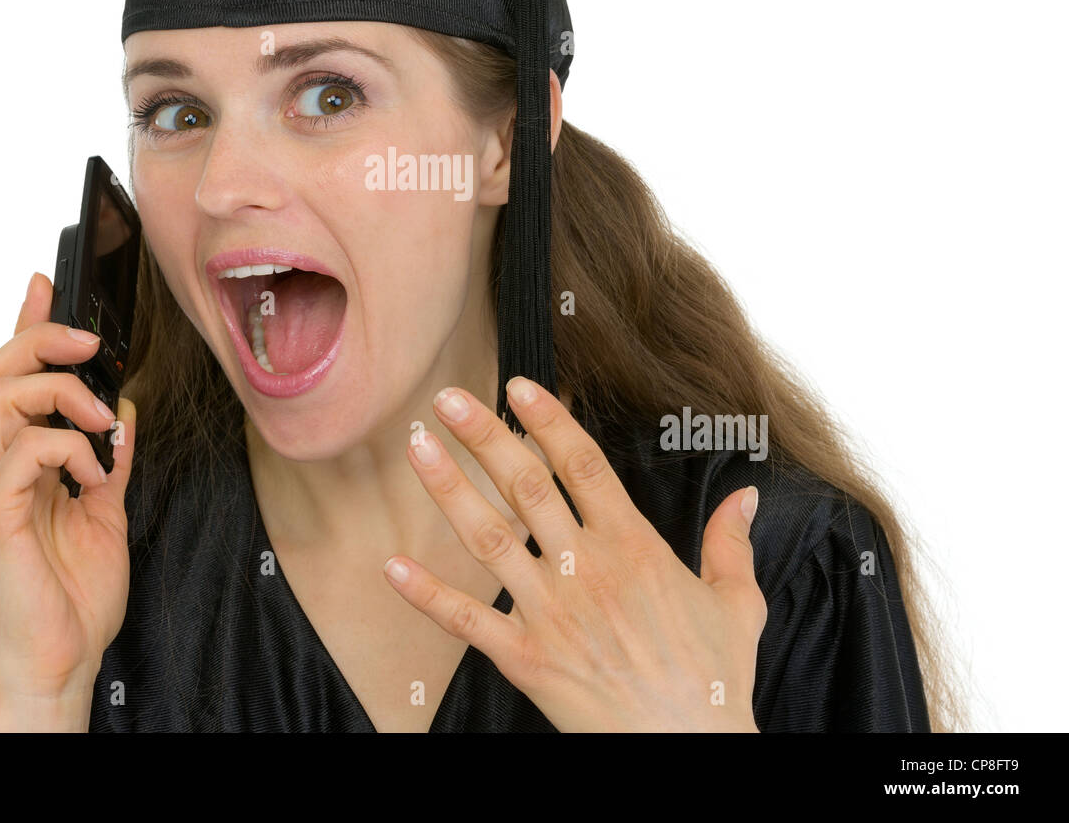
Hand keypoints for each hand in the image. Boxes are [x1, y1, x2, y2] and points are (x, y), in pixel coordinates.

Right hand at [0, 272, 135, 710]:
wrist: (63, 657)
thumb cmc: (75, 591)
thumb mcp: (107, 507)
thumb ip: (111, 457)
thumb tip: (125, 408)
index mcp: (20, 459)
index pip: (11, 375)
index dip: (24, 322)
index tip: (45, 280)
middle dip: (40, 336)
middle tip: (90, 342)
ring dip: (60, 389)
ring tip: (97, 419)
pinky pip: (23, 448)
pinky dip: (67, 445)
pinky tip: (92, 471)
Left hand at [383, 376, 765, 731]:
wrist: (692, 753)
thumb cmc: (715, 682)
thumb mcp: (738, 603)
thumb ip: (732, 542)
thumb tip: (744, 495)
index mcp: (635, 547)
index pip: (583, 465)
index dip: (548, 420)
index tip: (519, 385)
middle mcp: (587, 570)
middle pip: (526, 486)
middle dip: (484, 436)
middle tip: (448, 399)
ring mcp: (552, 614)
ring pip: (490, 539)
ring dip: (449, 490)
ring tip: (418, 448)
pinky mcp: (527, 660)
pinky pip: (468, 621)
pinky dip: (428, 594)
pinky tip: (392, 565)